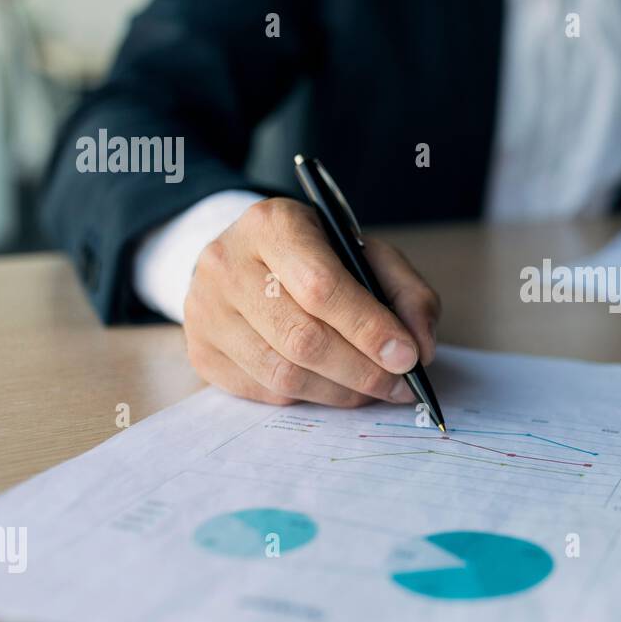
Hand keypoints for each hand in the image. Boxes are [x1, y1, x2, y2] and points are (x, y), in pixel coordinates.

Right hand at [183, 197, 439, 406]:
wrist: (248, 258)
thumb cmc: (318, 256)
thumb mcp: (367, 254)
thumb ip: (406, 293)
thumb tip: (420, 349)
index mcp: (272, 224)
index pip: (322, 286)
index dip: (369, 328)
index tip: (407, 357)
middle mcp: (226, 263)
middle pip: (302, 337)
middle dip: (362, 370)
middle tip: (399, 385)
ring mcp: (205, 311)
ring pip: (283, 374)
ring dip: (340, 393)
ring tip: (372, 390)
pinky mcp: (200, 351)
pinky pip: (265, 391)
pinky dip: (309, 397)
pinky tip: (333, 386)